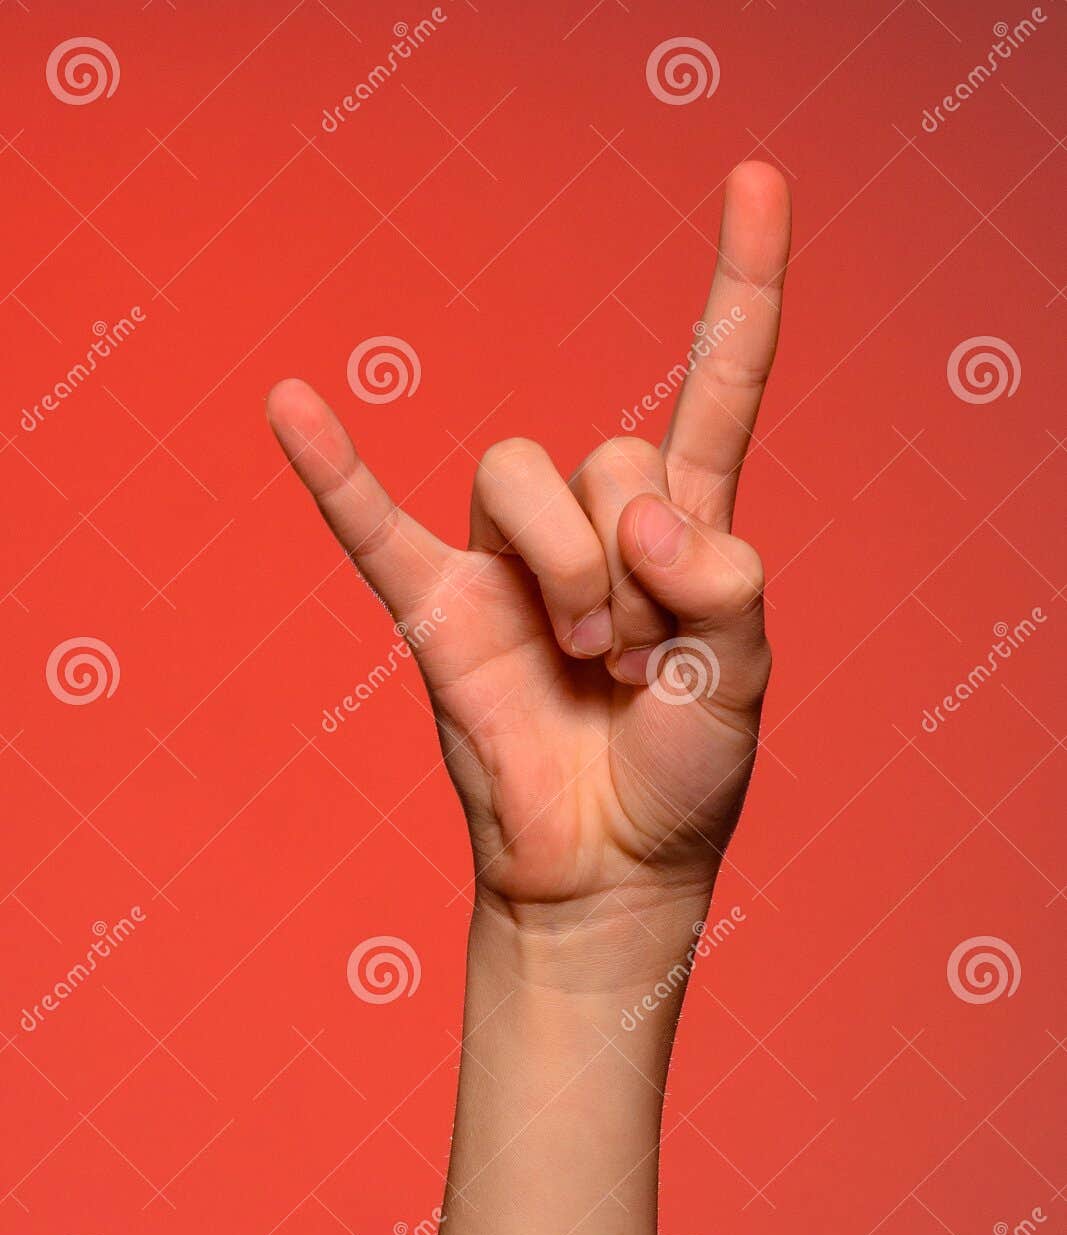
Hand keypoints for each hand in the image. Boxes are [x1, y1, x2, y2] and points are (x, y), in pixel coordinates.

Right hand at [267, 163, 789, 928]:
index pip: (718, 383)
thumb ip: (724, 586)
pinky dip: (333, 472)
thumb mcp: (746, 680)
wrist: (608, 866)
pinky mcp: (439, 610)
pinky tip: (291, 405)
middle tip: (644, 661)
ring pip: (519, 475)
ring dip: (568, 569)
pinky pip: (372, 526)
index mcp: (686, 528)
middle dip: (638, 562)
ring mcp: (508, 563)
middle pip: (609, 450)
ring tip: (588, 660)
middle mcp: (596, 526)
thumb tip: (642, 527)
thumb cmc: (684, 775)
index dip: (743, 290)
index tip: (757, 180)